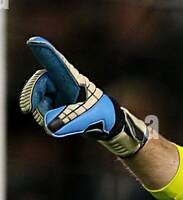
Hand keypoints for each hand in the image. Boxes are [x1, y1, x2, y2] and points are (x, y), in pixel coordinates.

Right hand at [19, 35, 148, 158]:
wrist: (105, 123)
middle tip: (27, 108)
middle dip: (32, 95)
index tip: (34, 41)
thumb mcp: (87, 118)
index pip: (57, 63)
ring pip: (40, 98)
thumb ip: (69, 121)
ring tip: (54, 122)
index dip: (45, 52)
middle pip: (40, 82)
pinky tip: (54, 124)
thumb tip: (48, 126)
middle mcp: (62, 81)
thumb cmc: (100, 114)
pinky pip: (43, 109)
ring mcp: (57, 92)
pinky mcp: (55, 103)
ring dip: (41, 111)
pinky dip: (45, 118)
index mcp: (72, 78)